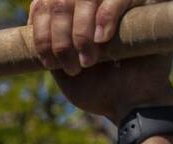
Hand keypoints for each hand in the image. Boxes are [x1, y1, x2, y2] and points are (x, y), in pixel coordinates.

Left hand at [27, 0, 172, 121]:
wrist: (130, 104)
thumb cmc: (96, 90)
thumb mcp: (62, 70)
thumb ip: (48, 47)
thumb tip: (30, 29)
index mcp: (71, 17)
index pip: (45, 3)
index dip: (39, 29)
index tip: (48, 61)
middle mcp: (91, 5)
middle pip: (62, 0)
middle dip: (59, 37)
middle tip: (71, 66)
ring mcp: (114, 3)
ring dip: (80, 32)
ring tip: (89, 61)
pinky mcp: (141, 4)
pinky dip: (106, 16)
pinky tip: (102, 39)